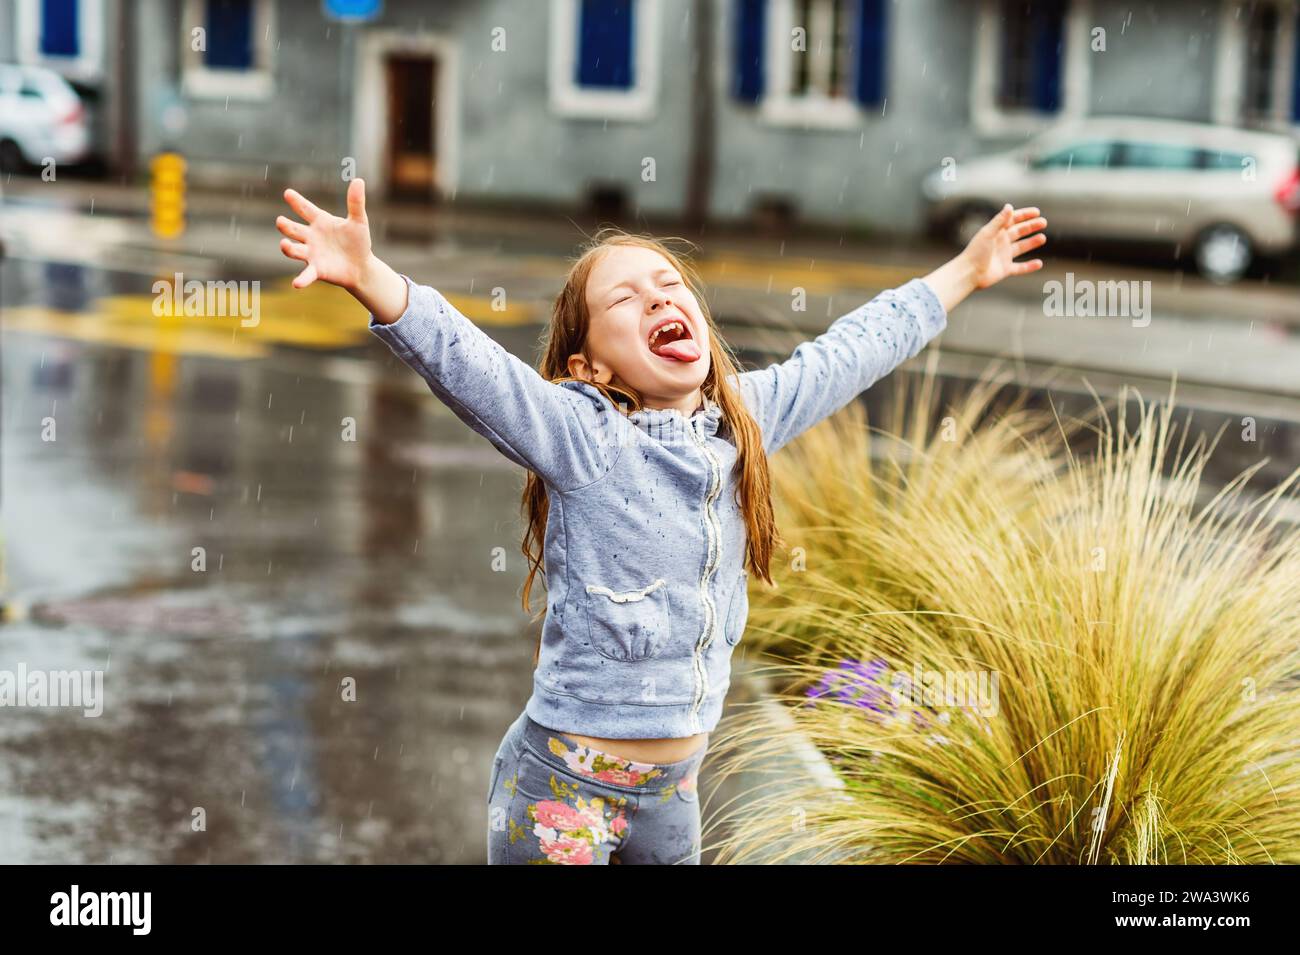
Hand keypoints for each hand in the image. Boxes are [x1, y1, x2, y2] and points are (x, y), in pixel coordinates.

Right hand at [277, 178, 408, 321]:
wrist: (361, 266)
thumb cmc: (358, 242)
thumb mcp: (358, 221)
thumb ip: (355, 203)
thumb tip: (358, 180)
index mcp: (320, 222)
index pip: (305, 209)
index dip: (297, 202)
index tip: (288, 193)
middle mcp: (311, 237)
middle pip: (294, 230)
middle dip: (286, 226)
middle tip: (280, 221)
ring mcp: (312, 254)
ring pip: (294, 250)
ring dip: (288, 248)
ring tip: (284, 245)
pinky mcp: (317, 270)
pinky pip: (306, 274)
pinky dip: (302, 279)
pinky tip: (296, 284)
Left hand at [962, 204, 1047, 288]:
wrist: (969, 273)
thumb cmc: (975, 252)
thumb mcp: (988, 233)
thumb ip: (999, 220)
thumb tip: (1009, 206)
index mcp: (996, 233)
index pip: (1012, 220)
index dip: (1024, 215)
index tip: (1037, 212)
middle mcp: (1001, 243)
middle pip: (1019, 232)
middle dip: (1031, 226)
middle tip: (1043, 222)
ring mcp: (1003, 256)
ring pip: (1021, 248)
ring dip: (1032, 243)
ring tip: (1042, 238)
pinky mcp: (1005, 270)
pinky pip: (1020, 268)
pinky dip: (1029, 266)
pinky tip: (1039, 263)